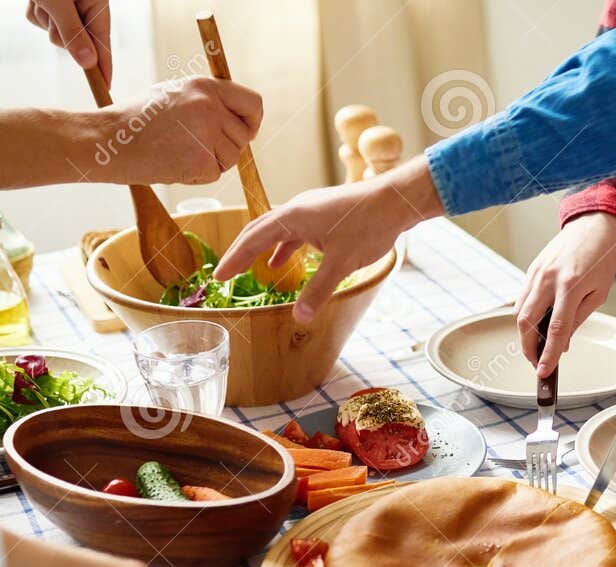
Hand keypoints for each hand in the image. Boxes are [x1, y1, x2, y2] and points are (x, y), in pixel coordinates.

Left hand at [27, 0, 110, 83]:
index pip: (103, 44)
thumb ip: (72, 31)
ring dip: (45, 19)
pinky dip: (36, 12)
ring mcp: (68, 8)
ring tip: (43, 0)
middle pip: (75, 41)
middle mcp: (85, 8)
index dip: (104, 67)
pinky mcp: (51, 6)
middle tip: (51, 11)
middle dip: (59, 33)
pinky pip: (41, 22)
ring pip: (54, 33)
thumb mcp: (59, 3)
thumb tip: (88, 62)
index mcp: (96, 5)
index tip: (105, 87)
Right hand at [96, 76, 262, 185]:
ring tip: (179, 151)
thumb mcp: (175, 94)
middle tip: (193, 145)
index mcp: (205, 86)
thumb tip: (238, 117)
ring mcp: (206, 134)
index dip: (253, 122)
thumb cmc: (137, 119)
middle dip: (226, 147)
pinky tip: (173, 163)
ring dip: (211, 162)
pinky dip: (197, 176)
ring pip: (232, 158)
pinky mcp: (200, 161)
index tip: (246, 132)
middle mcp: (210, 107)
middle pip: (243, 137)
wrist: (108, 139)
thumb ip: (208, 102)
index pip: (253, 103)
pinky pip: (214, 174)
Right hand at [216, 155, 444, 323]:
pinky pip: (295, 231)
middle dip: (241, 252)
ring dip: (263, 249)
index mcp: (293, 217)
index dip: (234, 259)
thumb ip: (318, 291)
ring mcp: (310, 209)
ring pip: (277, 229)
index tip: (219, 276)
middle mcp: (297, 208)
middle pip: (259, 230)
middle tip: (226, 273)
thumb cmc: (369, 226)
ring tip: (252, 270)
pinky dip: (285, 247)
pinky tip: (283, 262)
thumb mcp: (342, 263)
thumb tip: (298, 318)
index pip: (253, 238)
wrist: (396, 200)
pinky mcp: (324, 213)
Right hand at [516, 214, 615, 375]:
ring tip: (535, 348)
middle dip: (527, 348)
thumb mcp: (599, 293)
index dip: (548, 354)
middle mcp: (548, 279)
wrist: (591, 225)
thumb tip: (562, 344)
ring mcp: (536, 273)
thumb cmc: (601, 259)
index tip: (543, 372)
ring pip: (518, 312)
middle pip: (527, 322)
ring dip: (523, 335)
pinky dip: (525, 317)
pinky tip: (535, 327)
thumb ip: (578, 319)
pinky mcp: (531, 270)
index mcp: (571, 285)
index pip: (555, 329)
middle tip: (536, 362)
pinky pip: (521, 299)